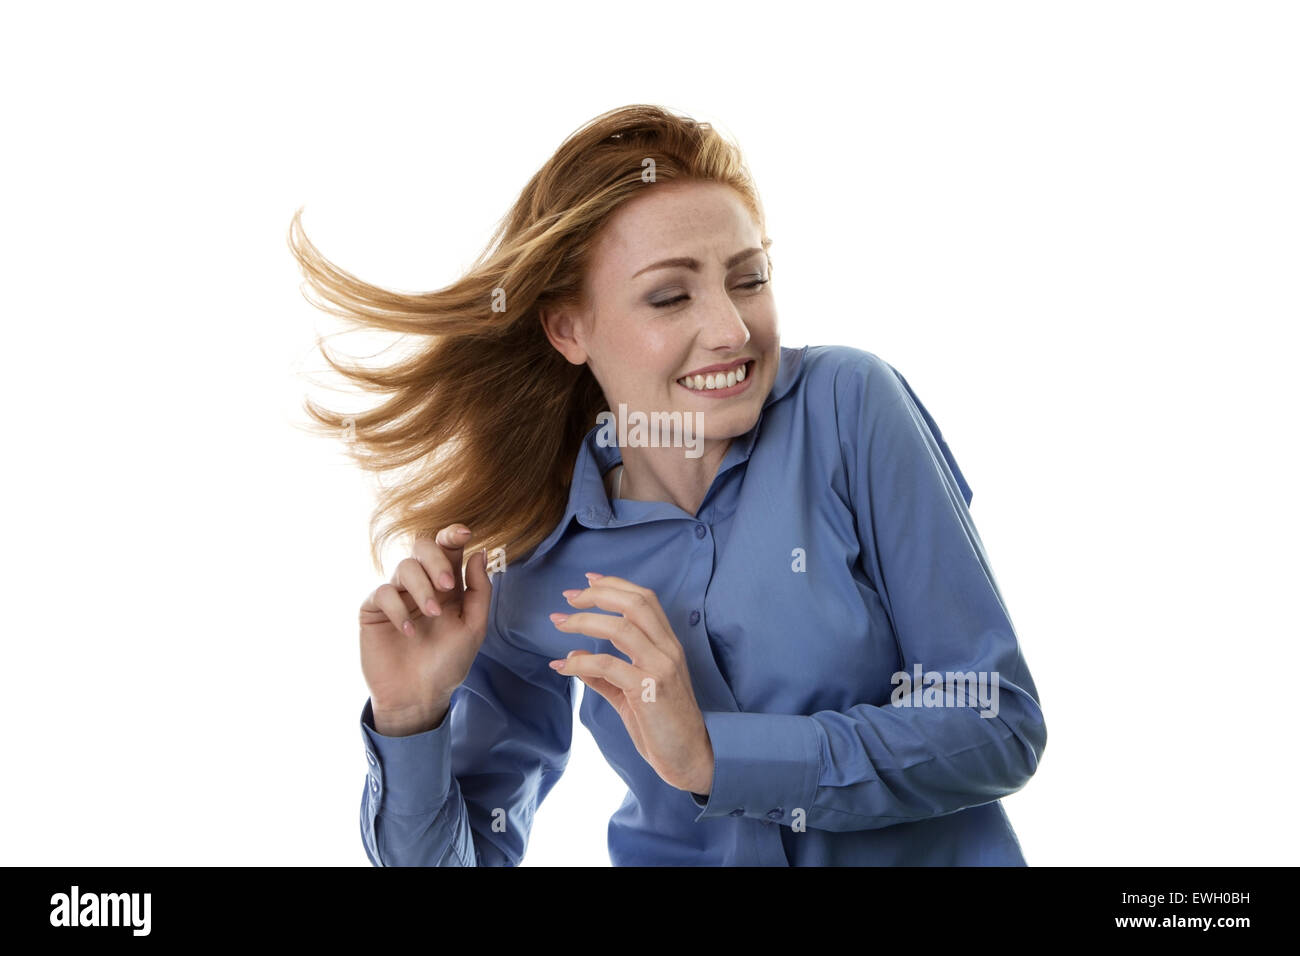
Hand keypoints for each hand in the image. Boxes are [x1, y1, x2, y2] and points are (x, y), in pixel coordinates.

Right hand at [359, 524, 492, 734]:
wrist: (418, 696)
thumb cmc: (448, 663)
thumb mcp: (474, 628)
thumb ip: (479, 591)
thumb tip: (479, 552)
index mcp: (447, 585)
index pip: (448, 548)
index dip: (453, 534)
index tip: (464, 532)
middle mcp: (421, 584)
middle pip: (423, 547)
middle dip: (437, 561)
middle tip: (448, 586)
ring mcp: (396, 595)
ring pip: (404, 567)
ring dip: (421, 587)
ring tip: (432, 615)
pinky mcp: (374, 610)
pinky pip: (383, 592)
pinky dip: (398, 608)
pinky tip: (408, 631)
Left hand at [548, 573, 714, 794]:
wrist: (690, 758)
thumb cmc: (662, 725)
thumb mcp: (630, 693)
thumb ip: (604, 674)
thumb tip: (573, 657)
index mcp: (667, 645)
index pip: (644, 599)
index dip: (615, 584)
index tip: (588, 581)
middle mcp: (668, 650)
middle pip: (635, 603)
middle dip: (598, 594)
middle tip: (568, 597)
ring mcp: (661, 667)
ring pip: (621, 627)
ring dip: (584, 621)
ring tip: (560, 623)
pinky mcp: (649, 689)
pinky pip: (608, 665)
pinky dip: (580, 662)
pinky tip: (564, 666)